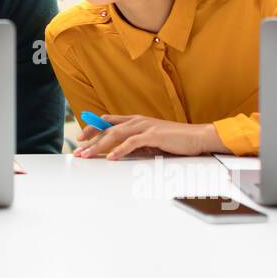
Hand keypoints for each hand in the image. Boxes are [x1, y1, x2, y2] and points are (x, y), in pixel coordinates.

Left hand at [74, 114, 227, 159]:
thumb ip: (135, 145)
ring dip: (99, 146)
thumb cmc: (175, 141)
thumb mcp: (150, 142)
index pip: (107, 121)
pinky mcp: (153, 135)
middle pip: (106, 128)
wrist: (197, 137)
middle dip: (90, 140)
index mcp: (135, 120)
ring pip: (115, 135)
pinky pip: (131, 142)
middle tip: (78, 151)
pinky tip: (110, 157)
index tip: (80, 138)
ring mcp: (144, 126)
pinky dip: (119, 150)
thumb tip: (118, 153)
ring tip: (87, 155)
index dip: (92, 128)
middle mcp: (137, 120)